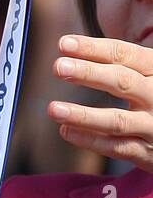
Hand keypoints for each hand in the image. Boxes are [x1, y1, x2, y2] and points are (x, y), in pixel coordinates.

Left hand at [48, 35, 152, 172]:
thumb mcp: (149, 77)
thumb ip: (122, 65)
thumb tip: (71, 49)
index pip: (126, 55)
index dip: (94, 48)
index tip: (64, 44)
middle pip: (123, 82)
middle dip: (89, 73)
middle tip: (58, 67)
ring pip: (117, 120)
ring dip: (83, 115)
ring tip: (53, 109)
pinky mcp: (147, 153)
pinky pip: (116, 148)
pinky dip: (90, 140)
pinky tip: (66, 131)